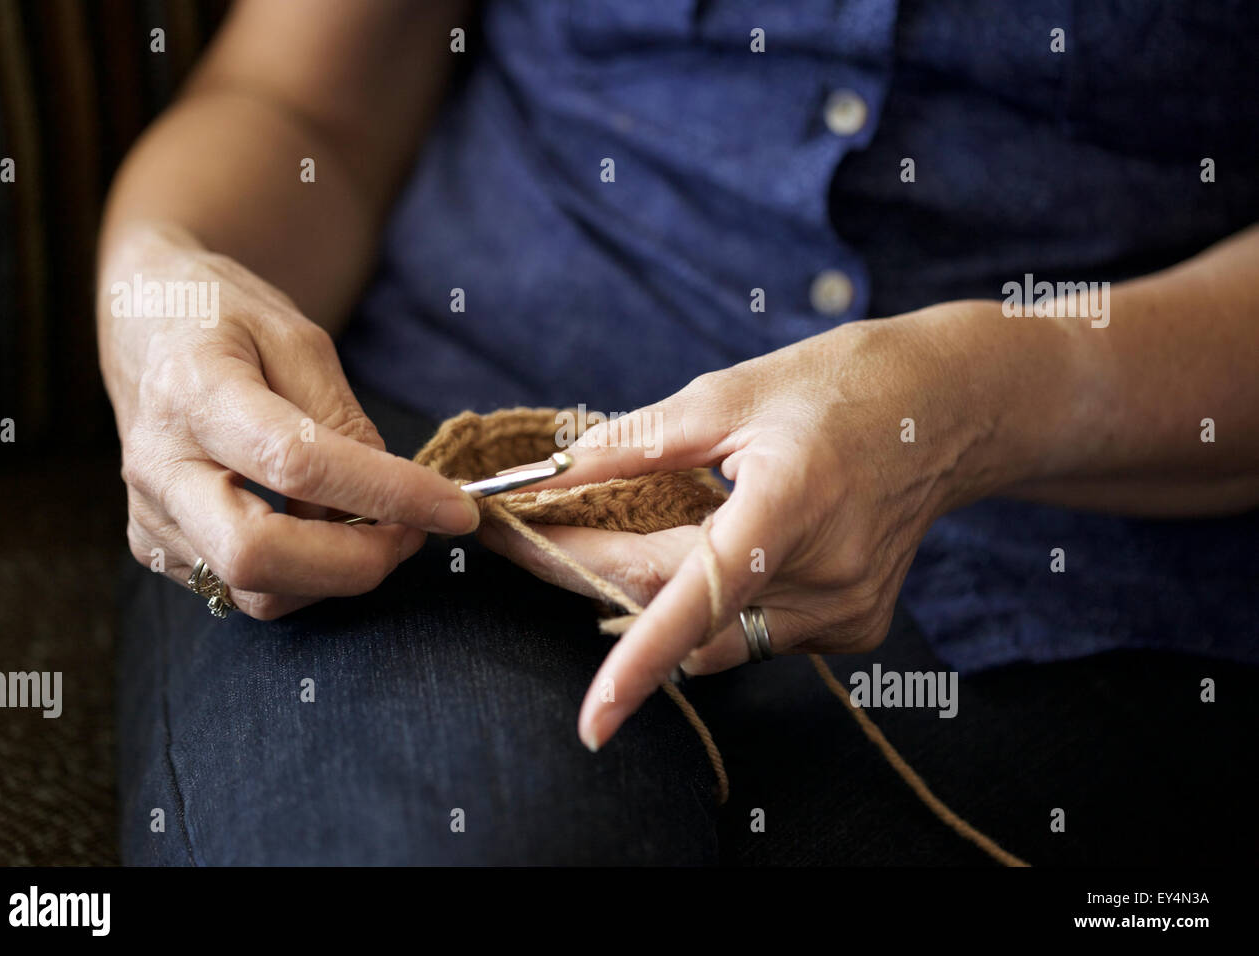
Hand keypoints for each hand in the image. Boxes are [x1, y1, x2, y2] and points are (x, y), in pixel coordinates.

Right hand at [98, 223, 479, 618]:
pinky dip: (306, 578)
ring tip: (377, 526)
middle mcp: (159, 467)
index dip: (387, 496)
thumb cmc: (226, 319)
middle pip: (257, 558)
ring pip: (255, 592)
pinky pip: (246, 592)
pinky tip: (328, 532)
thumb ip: (341, 418)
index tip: (455, 509)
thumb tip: (389, 500)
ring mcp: (152, 517)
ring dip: (337, 575)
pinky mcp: (160, 547)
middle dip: (356, 563)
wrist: (146, 323)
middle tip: (413, 534)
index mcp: (193, 393)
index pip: (298, 465)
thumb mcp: (297, 337)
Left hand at [479, 304, 1035, 749]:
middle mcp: (826, 573)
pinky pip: (755, 634)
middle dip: (598, 575)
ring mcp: (846, 611)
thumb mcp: (733, 392)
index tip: (594, 722)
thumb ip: (640, 442)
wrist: (950, 410)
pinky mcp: (854, 629)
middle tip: (531, 537)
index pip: (703, 597)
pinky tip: (724, 548)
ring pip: (716, 634)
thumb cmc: (841, 386)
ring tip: (623, 531)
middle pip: (685, 609)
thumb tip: (555, 479)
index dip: (639, 662)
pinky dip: (717, 602)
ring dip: (655, 596)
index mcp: (794, 501)